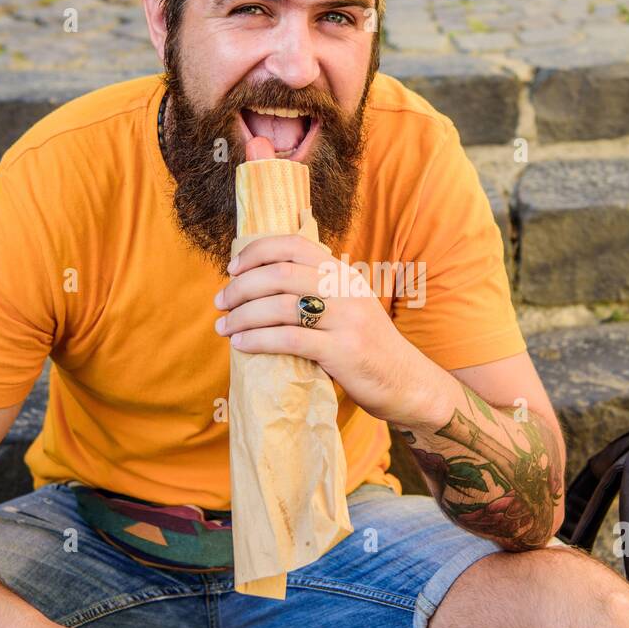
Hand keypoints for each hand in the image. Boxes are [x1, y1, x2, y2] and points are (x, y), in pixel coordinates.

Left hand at [215, 234, 438, 425]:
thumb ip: (318, 293)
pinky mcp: (343, 351)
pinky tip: (241, 345)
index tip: (233, 269)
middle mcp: (346, 289)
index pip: (293, 245)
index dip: (256, 252)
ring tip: (224, 327)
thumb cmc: (367, 348)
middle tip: (221, 303)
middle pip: (280, 274)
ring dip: (242, 315)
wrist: (406, 382)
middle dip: (241, 287)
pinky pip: (290, 339)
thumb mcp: (348, 308)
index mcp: (343, 274)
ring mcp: (347, 319)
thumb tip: (262, 286)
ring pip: (280, 305)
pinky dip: (258, 340)